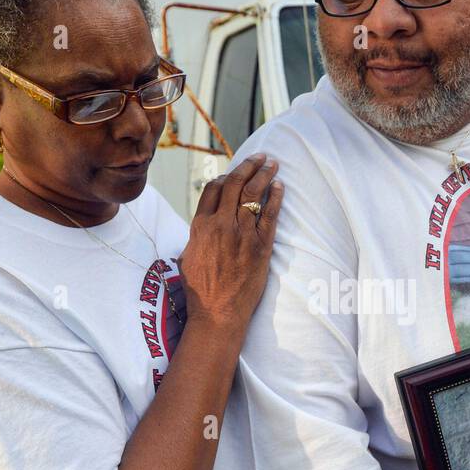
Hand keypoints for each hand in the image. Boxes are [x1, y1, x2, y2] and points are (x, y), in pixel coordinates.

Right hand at [178, 153, 282, 330]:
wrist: (218, 312)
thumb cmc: (201, 291)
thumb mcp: (188, 256)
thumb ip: (197, 235)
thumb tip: (203, 225)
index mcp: (200, 226)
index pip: (213, 189)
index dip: (225, 176)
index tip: (234, 172)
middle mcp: (221, 224)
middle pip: (235, 184)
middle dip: (248, 165)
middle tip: (259, 157)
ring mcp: (242, 233)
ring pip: (253, 193)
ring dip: (264, 174)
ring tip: (272, 163)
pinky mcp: (261, 245)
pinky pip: (270, 214)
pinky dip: (276, 197)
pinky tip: (280, 186)